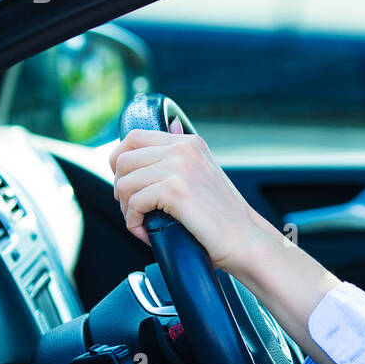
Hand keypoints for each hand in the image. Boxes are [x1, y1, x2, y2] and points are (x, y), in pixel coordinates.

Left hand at [108, 120, 273, 271]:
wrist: (245, 239)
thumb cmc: (223, 216)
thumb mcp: (204, 172)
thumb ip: (183, 153)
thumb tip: (171, 124)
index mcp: (189, 142)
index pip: (135, 137)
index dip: (119, 161)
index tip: (125, 184)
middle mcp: (183, 149)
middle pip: (123, 159)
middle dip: (120, 188)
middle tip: (132, 210)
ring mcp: (180, 168)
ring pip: (125, 183)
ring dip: (126, 209)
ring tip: (141, 224)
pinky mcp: (175, 190)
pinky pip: (134, 203)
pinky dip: (133, 223)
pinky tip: (146, 233)